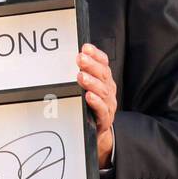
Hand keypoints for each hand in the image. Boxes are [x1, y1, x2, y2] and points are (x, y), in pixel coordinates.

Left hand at [77, 43, 117, 167]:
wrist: (98, 131)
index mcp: (105, 80)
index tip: (85, 47)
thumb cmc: (90, 106)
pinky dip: (96, 103)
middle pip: (103, 75)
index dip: (96, 55)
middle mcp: (108, 90)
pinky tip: (89, 97)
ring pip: (103, 92)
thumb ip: (82, 74)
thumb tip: (69, 59)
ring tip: (82, 76)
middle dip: (92, 66)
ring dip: (92, 83)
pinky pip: (102, 110)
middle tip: (80, 59)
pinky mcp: (105, 119)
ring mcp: (108, 105)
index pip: (104, 64)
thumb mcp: (87, 88)